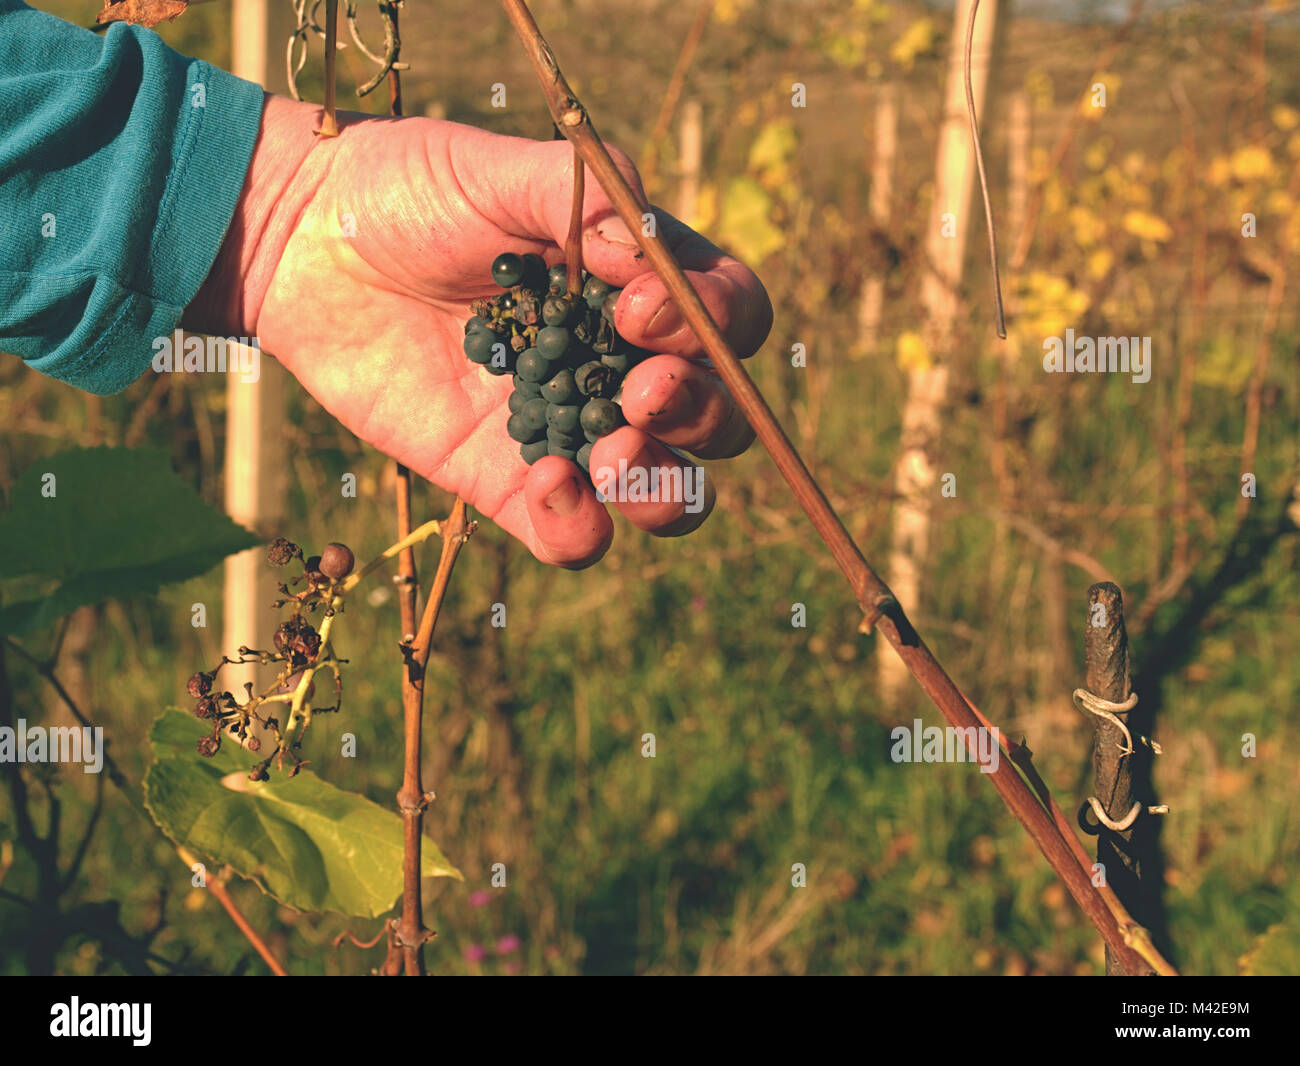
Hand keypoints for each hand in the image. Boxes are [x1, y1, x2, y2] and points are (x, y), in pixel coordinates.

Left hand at [186, 95, 771, 566]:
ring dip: (661, 488)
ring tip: (613, 456)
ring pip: (664, 491)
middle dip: (700, 412)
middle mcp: (617, 363)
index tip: (637, 308)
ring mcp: (567, 428)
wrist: (303, 244)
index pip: (726, 317)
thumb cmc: (409, 189)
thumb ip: (584, 197)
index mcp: (636, 284)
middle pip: (716, 416)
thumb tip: (646, 256)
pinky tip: (544, 481)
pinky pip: (573, 535)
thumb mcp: (498, 169)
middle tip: (643, 392)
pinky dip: (579, 527)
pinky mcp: (505, 480)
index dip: (713, 322)